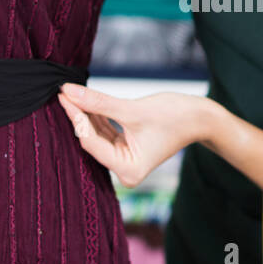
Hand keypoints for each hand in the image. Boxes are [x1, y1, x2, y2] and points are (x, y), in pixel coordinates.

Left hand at [56, 83, 212, 187]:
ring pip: (96, 135)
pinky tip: (83, 101)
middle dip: (78, 116)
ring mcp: (125, 160)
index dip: (76, 118)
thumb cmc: (175, 116)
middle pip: (91, 140)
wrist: (200, 117)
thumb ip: (98, 102)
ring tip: (69, 93)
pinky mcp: (125, 148)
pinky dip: (96, 117)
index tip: (63, 95)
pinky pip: (104, 132)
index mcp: (128, 170)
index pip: (91, 142)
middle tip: (62, 92)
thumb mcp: (132, 109)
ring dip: (85, 115)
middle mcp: (124, 171)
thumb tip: (70, 92)